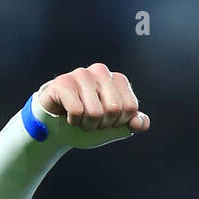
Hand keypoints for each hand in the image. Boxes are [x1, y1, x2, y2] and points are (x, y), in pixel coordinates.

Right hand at [35, 63, 149, 136]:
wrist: (58, 127)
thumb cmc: (89, 122)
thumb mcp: (115, 126)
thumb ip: (133, 123)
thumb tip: (140, 123)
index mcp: (117, 80)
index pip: (131, 108)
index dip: (120, 123)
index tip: (109, 121)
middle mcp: (100, 71)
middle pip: (114, 109)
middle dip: (103, 124)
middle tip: (93, 121)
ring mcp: (81, 74)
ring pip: (95, 112)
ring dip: (87, 125)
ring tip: (80, 118)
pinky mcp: (63, 82)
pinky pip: (77, 111)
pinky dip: (74, 121)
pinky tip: (68, 116)